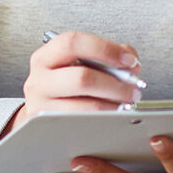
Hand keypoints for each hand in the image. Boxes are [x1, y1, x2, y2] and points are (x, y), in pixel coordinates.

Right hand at [1, 30, 143, 137]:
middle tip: (133, 88)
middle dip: (116, 84)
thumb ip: (106, 57)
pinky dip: (107, 121)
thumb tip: (130, 62)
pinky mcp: (54, 129)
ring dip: (115, 105)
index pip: (72, 43)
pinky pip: (88, 126)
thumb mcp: (78, 65)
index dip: (104, 49)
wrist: (43, 113)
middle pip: (82, 78)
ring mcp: (43, 106)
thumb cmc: (66, 87)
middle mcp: (39, 81)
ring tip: (127, 103)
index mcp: (45, 58)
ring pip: (88, 107)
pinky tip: (114, 116)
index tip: (128, 59)